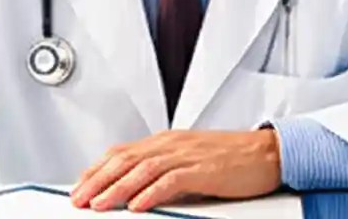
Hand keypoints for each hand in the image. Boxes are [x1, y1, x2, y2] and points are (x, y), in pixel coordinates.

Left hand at [71, 129, 281, 211]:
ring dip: (117, 188)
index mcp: (165, 141)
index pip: (121, 152)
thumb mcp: (189, 162)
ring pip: (142, 169)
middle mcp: (171, 144)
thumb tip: (135, 191)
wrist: (267, 152)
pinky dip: (151, 193)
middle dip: (97, 180)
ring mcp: (187, 155)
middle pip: (124, 160)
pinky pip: (171, 180)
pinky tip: (138, 205)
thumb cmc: (231, 158)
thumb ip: (162, 172)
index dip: (97, 169)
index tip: (80, 185)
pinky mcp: (203, 169)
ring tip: (99, 204)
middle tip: (79, 199)